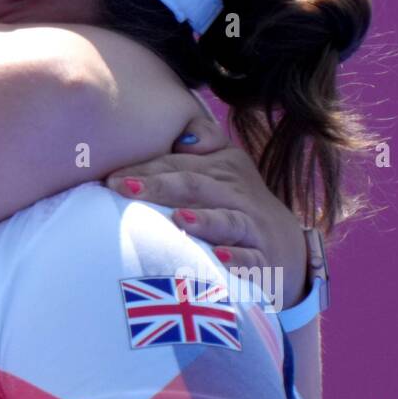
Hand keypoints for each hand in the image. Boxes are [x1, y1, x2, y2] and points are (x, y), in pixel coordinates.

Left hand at [106, 114, 308, 310]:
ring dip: (203, 221)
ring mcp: (252, 227)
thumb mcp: (225, 168)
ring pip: (227, 221)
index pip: (178, 164)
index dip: (145, 170)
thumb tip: (179, 138)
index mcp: (223, 167)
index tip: (111, 179)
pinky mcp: (264, 260)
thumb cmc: (237, 204)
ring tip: (177, 219)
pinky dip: (236, 260)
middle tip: (124, 189)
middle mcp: (237, 193)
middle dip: (160, 186)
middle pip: (196, 186)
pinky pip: (251, 259)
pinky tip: (218, 258)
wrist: (287, 247)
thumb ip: (200, 145)